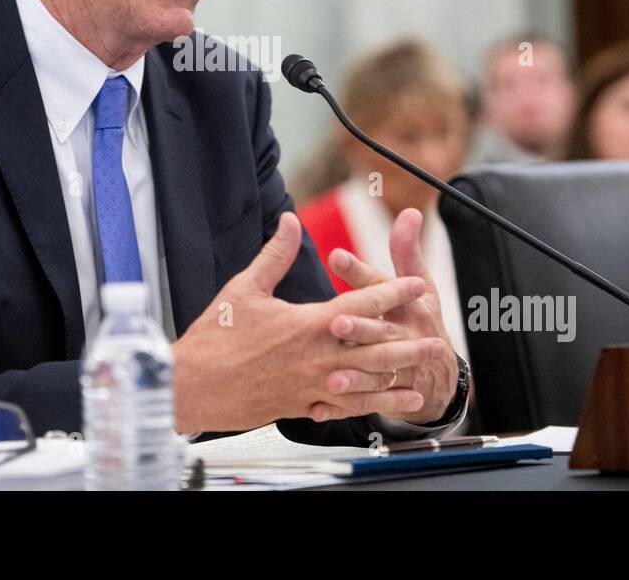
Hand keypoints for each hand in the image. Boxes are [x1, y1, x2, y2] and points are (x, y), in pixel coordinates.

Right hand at [170, 212, 444, 433]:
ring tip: (422, 375)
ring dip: (396, 378)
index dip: (392, 292)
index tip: (415, 284)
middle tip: (434, 337)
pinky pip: (345, 406)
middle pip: (374, 349)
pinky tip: (387, 405)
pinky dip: (370, 405)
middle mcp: (317, 357)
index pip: (361, 305)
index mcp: (308, 324)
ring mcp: (312, 385)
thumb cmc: (215, 338)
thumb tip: (288, 221)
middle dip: (406, 341)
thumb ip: (273, 255)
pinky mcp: (303, 405)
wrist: (193, 386)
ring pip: (366, 382)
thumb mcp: (244, 288)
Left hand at [324, 207, 458, 424]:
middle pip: (380, 331)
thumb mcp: (420, 284)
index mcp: (406, 305)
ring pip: (375, 372)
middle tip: (337, 322)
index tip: (335, 256)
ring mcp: (397, 368)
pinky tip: (319, 407)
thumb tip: (409, 211)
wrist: (439, 372)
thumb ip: (407, 249)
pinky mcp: (387, 393)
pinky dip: (341, 407)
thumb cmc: (421, 319)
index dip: (359, 270)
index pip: (381, 284)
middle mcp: (403, 336)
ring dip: (354, 375)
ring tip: (331, 377)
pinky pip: (365, 402)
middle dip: (360, 327)